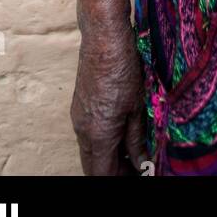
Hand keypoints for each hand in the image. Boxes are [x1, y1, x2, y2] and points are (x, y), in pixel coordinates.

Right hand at [71, 21, 146, 174]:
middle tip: (135, 168)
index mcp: (98, 135)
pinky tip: (119, 135)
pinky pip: (86, 136)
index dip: (120, 178)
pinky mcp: (78, 107)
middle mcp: (82, 131)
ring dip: (106, 158)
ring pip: (88, 152)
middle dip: (112, 171)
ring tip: (131, 153)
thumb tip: (139, 161)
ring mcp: (77, 119)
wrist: (102, 38)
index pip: (103, 174)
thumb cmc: (123, 69)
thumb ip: (136, 139)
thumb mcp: (137, 107)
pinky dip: (100, 144)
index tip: (137, 175)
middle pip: (92, 166)